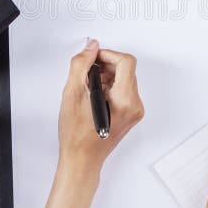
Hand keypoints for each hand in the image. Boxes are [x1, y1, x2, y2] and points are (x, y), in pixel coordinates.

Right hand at [57, 39, 143, 176]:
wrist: (81, 159)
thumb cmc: (76, 135)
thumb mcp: (72, 93)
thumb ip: (81, 64)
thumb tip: (91, 48)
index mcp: (125, 100)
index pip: (126, 62)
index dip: (108, 54)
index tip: (94, 57)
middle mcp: (135, 105)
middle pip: (126, 69)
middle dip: (106, 66)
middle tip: (87, 73)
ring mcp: (134, 111)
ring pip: (125, 79)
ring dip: (107, 76)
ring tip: (88, 87)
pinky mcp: (130, 114)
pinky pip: (123, 90)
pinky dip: (109, 87)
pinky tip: (94, 96)